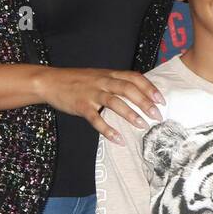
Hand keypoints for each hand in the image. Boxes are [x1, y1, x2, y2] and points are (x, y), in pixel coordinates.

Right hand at [35, 67, 163, 144]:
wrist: (51, 82)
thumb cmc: (78, 80)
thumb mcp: (100, 76)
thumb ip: (117, 82)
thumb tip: (139, 92)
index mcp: (109, 74)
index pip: (134, 77)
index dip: (149, 88)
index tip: (161, 100)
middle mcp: (102, 82)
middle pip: (128, 89)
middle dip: (145, 102)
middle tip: (157, 115)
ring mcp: (91, 93)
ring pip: (114, 102)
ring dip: (130, 114)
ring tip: (142, 125)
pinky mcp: (81, 106)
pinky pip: (96, 119)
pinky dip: (108, 129)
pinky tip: (118, 139)